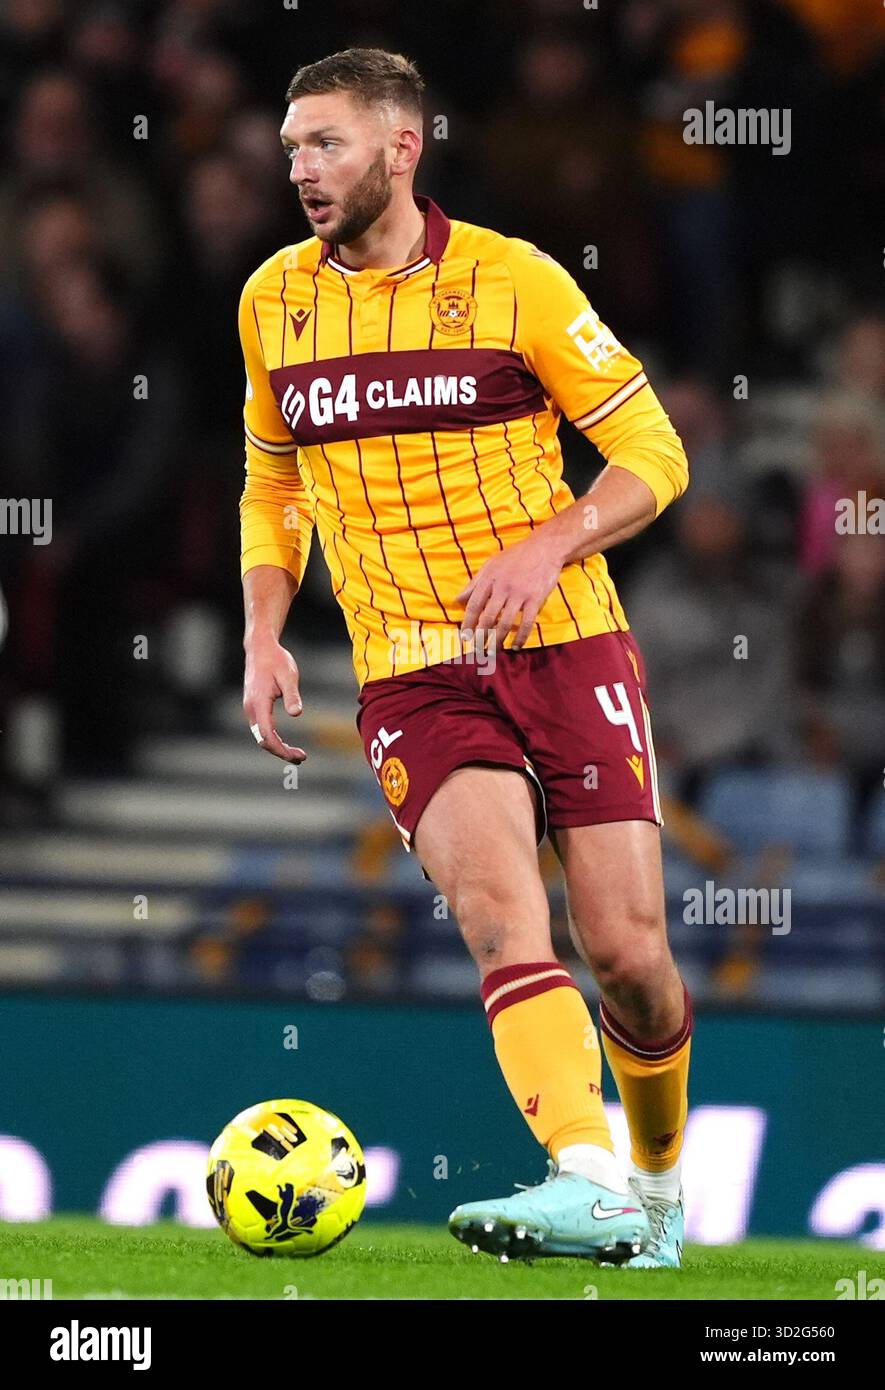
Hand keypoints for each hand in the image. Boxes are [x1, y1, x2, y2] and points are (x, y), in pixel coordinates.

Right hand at [243, 636, 306, 762]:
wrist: (260, 648)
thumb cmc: (276, 660)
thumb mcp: (289, 675)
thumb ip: (292, 695)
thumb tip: (297, 713)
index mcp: (258, 703)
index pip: (266, 735)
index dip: (281, 749)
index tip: (298, 755)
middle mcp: (251, 708)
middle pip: (263, 740)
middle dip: (281, 752)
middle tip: (302, 758)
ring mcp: (250, 708)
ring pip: (260, 736)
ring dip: (277, 747)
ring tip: (297, 754)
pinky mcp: (253, 707)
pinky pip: (260, 729)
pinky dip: (272, 738)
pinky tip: (284, 742)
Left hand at [455, 531, 563, 650]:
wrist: (544, 548)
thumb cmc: (515, 557)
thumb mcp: (491, 565)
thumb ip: (474, 583)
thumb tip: (458, 600)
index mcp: (489, 579)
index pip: (474, 605)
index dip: (468, 623)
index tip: (464, 637)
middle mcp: (503, 587)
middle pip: (488, 618)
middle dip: (481, 637)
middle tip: (478, 650)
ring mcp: (519, 594)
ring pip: (505, 623)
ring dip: (498, 641)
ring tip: (493, 651)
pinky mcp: (535, 599)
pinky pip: (527, 623)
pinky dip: (521, 637)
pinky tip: (515, 646)